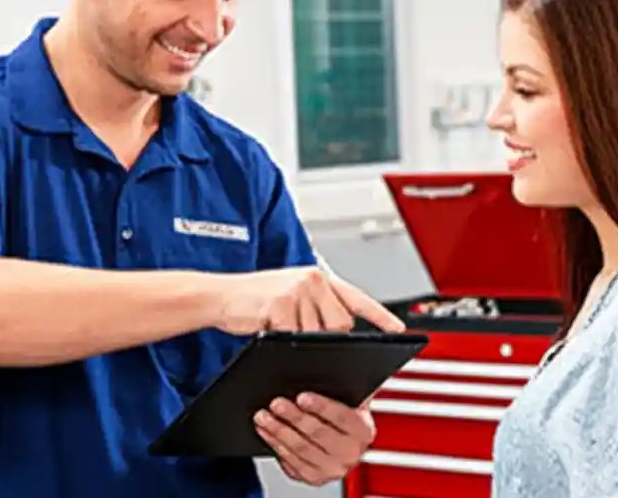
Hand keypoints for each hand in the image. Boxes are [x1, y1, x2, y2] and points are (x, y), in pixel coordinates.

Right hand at [214, 267, 404, 334]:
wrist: (219, 295)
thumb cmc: (255, 300)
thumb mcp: (291, 295)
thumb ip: (317, 307)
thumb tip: (339, 335)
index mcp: (319, 277)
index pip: (357, 298)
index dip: (380, 316)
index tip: (399, 329)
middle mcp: (313, 279)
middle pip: (341, 325)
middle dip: (328, 339)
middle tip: (301, 333)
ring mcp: (298, 290)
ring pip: (319, 334)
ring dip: (302, 340)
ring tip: (280, 326)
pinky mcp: (281, 303)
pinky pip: (295, 337)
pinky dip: (284, 341)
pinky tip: (271, 329)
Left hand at [254, 392, 375, 485]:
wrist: (343, 444)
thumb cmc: (343, 415)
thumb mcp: (349, 399)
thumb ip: (342, 385)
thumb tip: (324, 364)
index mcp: (363, 430)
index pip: (342, 416)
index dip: (321, 406)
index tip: (302, 396)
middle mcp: (351, 453)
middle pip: (318, 433)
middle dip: (293, 416)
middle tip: (276, 403)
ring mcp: (332, 468)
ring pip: (301, 449)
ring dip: (278, 430)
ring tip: (264, 416)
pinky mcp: (314, 476)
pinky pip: (290, 461)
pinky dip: (275, 444)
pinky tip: (266, 431)